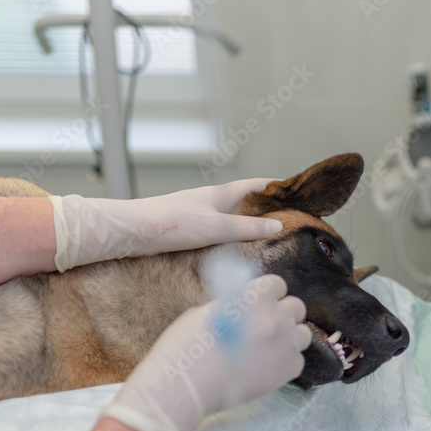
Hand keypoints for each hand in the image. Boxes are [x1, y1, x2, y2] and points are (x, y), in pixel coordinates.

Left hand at [50, 178, 280, 270]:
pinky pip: (219, 227)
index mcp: (221, 193)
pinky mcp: (189, 228)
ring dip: (249, 220)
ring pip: (232, 214)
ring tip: (268, 233)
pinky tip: (236, 246)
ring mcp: (200, 213)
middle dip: (266, 205)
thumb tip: (278, 226)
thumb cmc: (173, 223)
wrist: (134, 231)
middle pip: (245, 199)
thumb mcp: (216, 227)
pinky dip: (233, 233)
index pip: (256, 185)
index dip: (276, 186)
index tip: (296, 189)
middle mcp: (211, 200)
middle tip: (288, 214)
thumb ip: (246, 228)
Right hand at [100, 274, 311, 430]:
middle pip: (296, 307)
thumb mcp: (205, 311)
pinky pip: (297, 361)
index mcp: (253, 296)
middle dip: (282, 314)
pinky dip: (286, 363)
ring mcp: (284, 345)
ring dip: (289, 338)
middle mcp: (275, 317)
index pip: (277, 284)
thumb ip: (234, 305)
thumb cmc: (185, 347)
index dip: (268, 295)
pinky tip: (267, 367)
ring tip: (269, 349)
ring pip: (303, 334)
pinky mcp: (285, 371)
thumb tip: (244, 309)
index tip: (260, 305)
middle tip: (265, 327)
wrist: (184, 386)